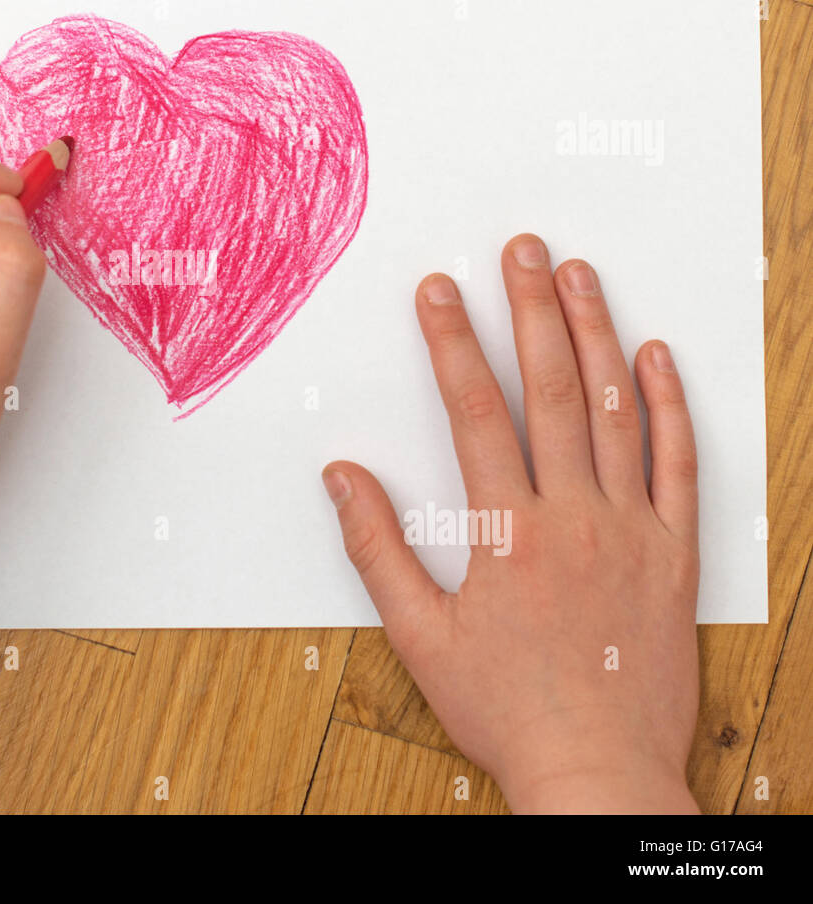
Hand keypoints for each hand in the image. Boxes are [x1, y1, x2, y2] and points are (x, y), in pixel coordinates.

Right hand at [324, 234, 699, 813]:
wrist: (599, 773)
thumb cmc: (505, 709)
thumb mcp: (418, 635)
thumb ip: (376, 547)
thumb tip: (342, 476)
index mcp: (506, 531)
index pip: (475, 410)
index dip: (452, 341)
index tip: (438, 290)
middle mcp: (573, 515)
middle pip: (552, 389)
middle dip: (532, 310)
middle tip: (522, 248)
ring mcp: (631, 529)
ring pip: (616, 411)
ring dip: (597, 335)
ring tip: (580, 275)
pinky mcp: (674, 552)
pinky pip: (680, 465)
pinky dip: (671, 406)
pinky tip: (657, 356)